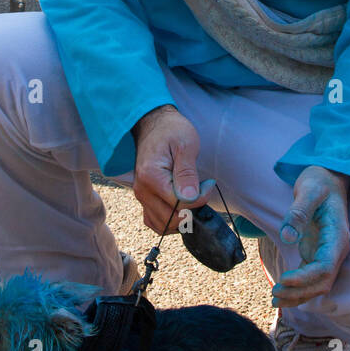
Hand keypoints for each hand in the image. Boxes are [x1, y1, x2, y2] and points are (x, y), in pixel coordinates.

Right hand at [132, 104, 215, 233]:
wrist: (153, 124)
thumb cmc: (172, 130)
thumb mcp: (186, 144)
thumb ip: (187, 172)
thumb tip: (190, 197)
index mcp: (151, 176)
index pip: (179, 205)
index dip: (200, 199)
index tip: (208, 183)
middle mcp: (142, 190)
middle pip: (172, 219)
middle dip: (193, 209)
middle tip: (201, 189)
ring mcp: (141, 196)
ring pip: (164, 226)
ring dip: (183, 218)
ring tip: (192, 197)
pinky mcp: (144, 199)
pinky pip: (155, 222)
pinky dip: (170, 222)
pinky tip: (181, 207)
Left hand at [272, 166, 349, 307]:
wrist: (328, 176)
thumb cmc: (319, 181)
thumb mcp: (308, 190)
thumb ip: (298, 212)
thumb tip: (287, 236)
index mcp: (337, 236)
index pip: (325, 266)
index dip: (306, 278)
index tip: (284, 279)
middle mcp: (336, 249)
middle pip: (323, 282)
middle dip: (300, 292)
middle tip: (275, 293)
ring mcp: (327, 253)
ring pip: (317, 284)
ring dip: (298, 295)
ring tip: (274, 299)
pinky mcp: (317, 253)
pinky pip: (310, 277)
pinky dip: (297, 288)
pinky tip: (280, 293)